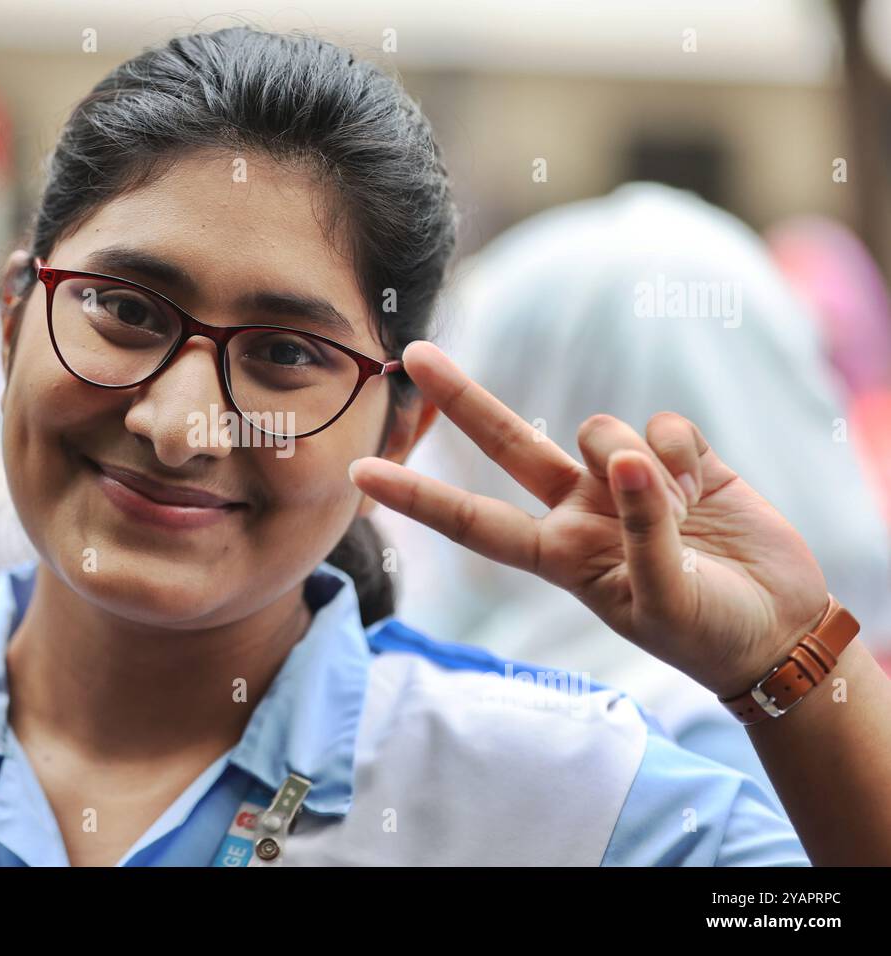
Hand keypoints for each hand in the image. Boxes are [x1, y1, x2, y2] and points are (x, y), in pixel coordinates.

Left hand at [348, 341, 831, 698]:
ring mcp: (624, 479)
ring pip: (599, 427)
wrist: (780, 628)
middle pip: (508, 443)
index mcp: (558, 556)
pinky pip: (661, 423)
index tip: (358, 472)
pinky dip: (682, 448)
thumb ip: (642, 530)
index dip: (417, 497)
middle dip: (462, 397)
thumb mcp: (662, 600)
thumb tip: (628, 460)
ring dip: (629, 452)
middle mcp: (580, 510)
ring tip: (678, 505)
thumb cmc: (706, 631)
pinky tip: (704, 487)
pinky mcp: (679, 457)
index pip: (473, 523)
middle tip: (414, 352)